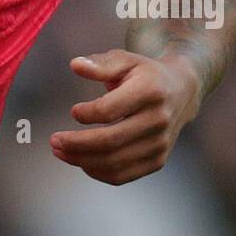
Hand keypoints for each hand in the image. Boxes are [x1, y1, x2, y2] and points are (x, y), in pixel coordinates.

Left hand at [49, 49, 201, 184]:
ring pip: (115, 162)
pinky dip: (98, 172)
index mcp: (150, 91)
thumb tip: (75, 65)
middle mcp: (158, 120)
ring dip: (82, 160)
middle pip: (110, 141)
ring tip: (60, 152)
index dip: (87, 114)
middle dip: (76, 144)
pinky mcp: (158, 161)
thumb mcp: (125, 60)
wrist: (181, 91)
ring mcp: (160, 144)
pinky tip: (81, 161)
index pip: (110, 110)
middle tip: (54, 141)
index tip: (73, 111)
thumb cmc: (145, 74)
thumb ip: (100, 63)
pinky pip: (124, 175)